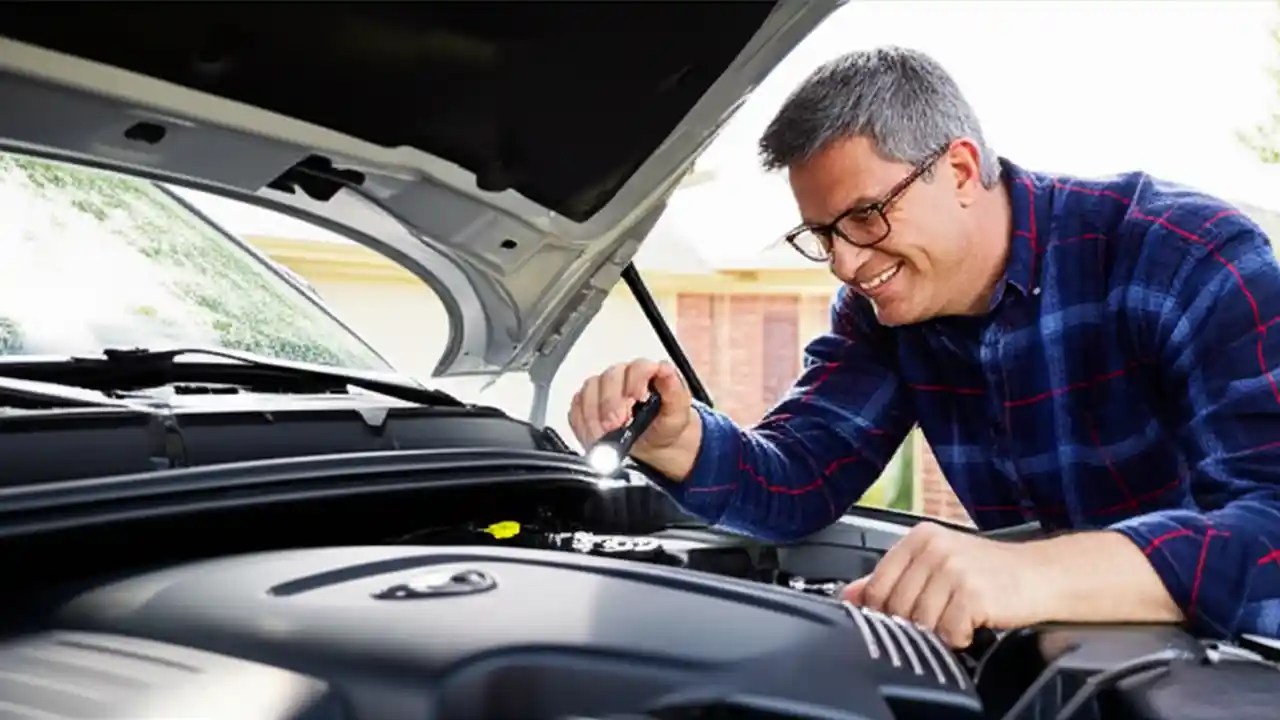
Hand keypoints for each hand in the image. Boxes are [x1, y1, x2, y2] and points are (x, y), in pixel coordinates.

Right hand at [568, 359, 698, 476]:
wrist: (656, 443)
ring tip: (605, 436)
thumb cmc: (666, 423)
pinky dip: (582, 424)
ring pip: (588, 392)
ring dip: (594, 417)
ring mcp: (602, 389)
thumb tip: (665, 370)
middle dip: (611, 404)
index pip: (636, 366)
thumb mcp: (678, 410)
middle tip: (617, 425)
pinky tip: (594, 437)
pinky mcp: (587, 405)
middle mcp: (622, 376)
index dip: (634, 382)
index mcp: (645, 372)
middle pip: (608, 379)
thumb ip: (673, 390)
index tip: (636, 400)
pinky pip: (576, 408)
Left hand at [840, 522, 1044, 647]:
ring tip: (957, 619)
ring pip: (921, 622)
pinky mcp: (973, 594)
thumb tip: (850, 594)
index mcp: (920, 537)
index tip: (897, 618)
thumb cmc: (990, 571)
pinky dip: (959, 638)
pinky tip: (972, 624)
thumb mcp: (937, 563)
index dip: (884, 610)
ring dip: (939, 632)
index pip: (878, 584)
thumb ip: (892, 577)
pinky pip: (948, 633)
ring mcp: (954, 570)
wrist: (1041, 574)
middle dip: (914, 623)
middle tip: (938, 619)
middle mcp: (934, 549)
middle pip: (897, 606)